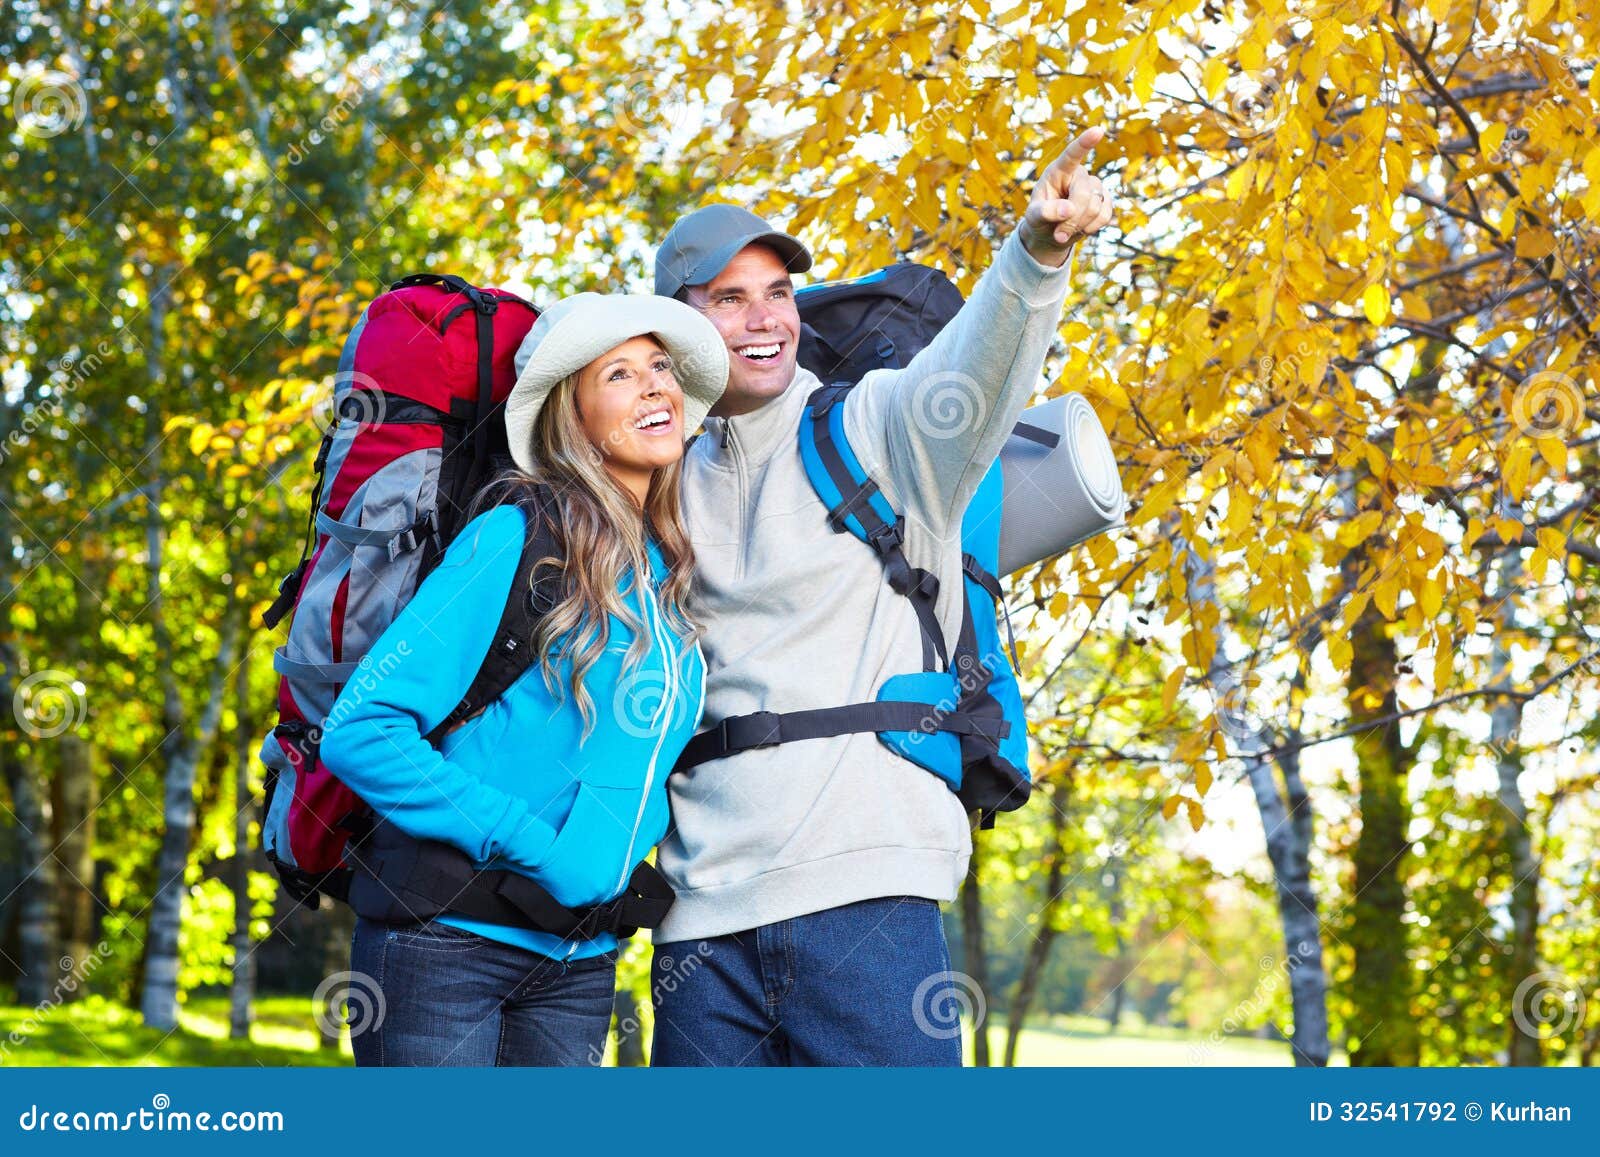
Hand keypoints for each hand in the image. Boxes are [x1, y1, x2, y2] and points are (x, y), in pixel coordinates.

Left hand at [1019, 126, 1114, 266]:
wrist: (1051, 233)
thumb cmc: (1039, 219)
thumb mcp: (1033, 217)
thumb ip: (1046, 211)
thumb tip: (1068, 210)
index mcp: (1058, 170)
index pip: (1072, 154)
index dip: (1084, 143)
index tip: (1098, 131)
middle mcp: (1079, 174)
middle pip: (1084, 194)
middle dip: (1071, 219)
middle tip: (1058, 234)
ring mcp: (1095, 186)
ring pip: (1096, 206)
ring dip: (1079, 226)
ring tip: (1064, 232)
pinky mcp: (1105, 200)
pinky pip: (1105, 215)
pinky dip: (1091, 228)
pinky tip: (1080, 229)